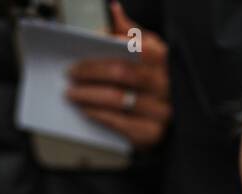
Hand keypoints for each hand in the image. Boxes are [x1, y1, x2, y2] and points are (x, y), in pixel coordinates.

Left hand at [65, 1, 170, 149]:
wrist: (170, 118)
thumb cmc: (154, 81)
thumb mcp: (148, 52)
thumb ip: (130, 32)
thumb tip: (114, 10)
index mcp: (163, 58)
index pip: (132, 49)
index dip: (106, 48)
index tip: (80, 53)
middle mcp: (164, 83)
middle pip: (121, 74)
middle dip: (91, 73)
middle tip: (71, 74)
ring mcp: (160, 110)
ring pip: (118, 99)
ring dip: (89, 96)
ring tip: (72, 93)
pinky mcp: (152, 133)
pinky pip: (120, 123)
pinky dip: (99, 115)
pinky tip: (86, 110)